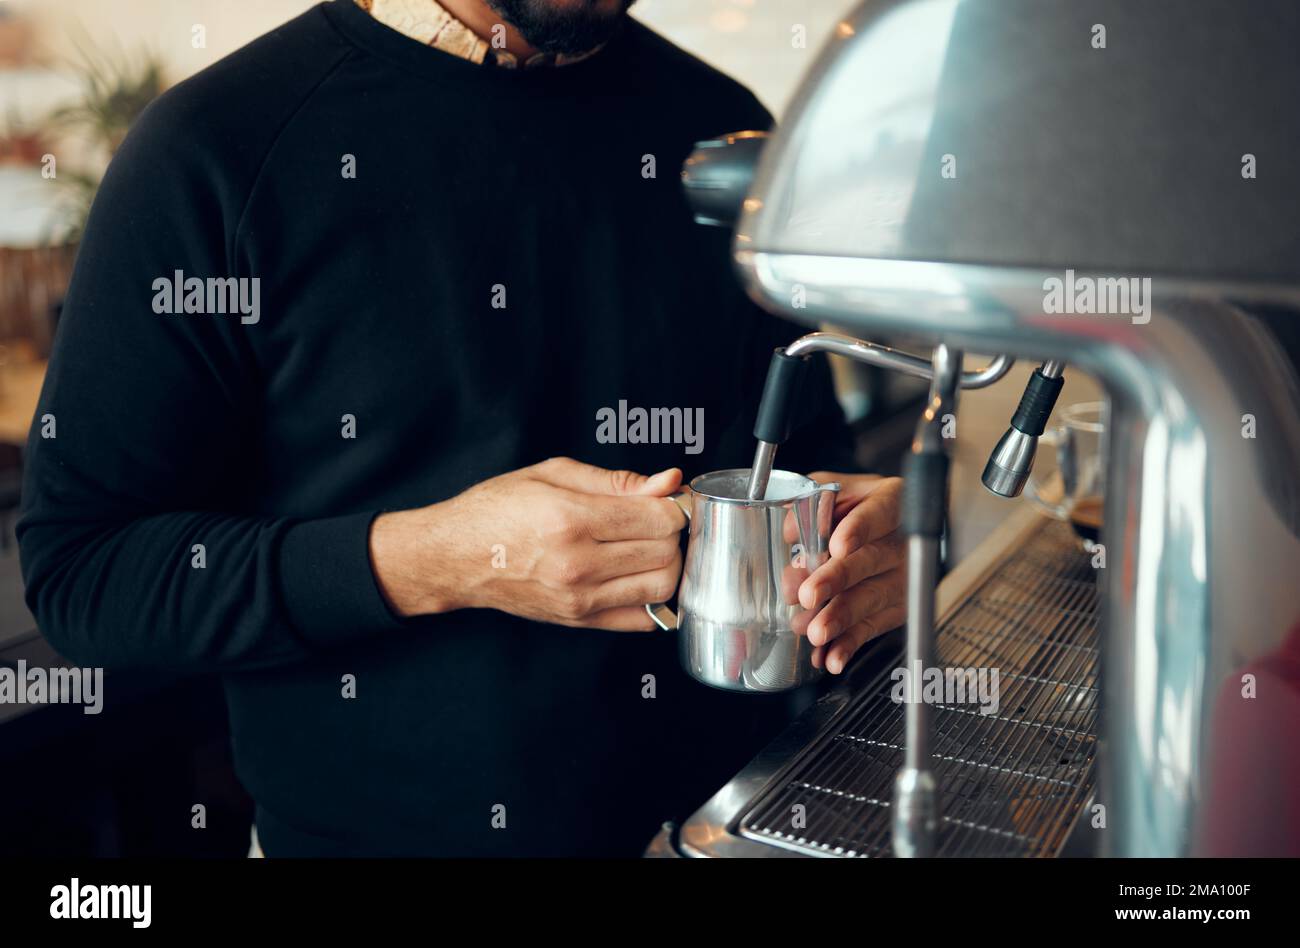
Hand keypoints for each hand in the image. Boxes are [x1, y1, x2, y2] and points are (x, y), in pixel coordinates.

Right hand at [369, 458, 685, 629]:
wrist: (454, 557)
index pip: (659, 519)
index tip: (667, 500)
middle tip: (657, 520)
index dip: (674, 506)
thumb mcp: (553, 474)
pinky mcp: (579, 621)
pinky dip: (654, 599)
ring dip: (667, 564)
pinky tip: (640, 577)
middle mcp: (578, 564)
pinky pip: (643, 619)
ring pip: (662, 587)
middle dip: (672, 533)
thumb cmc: (497, 509)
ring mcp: (579, 598)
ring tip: (649, 547)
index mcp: (571, 519)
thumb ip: (617, 480)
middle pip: (666, 553)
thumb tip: (669, 482)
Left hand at [787, 472, 905, 674]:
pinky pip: (871, 629)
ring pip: (872, 598)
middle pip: (871, 561)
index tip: (837, 545)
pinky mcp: (895, 609)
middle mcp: (901, 542)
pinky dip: (848, 645)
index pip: (879, 512)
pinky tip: (831, 655)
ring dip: (840, 617)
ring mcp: (901, 578)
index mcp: (890, 502)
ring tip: (815, 631)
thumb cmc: (857, 506)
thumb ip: (812, 502)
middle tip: (808, 594)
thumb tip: (791, 529)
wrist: (891, 529)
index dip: (859, 528)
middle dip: (837, 580)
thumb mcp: (835, 491)